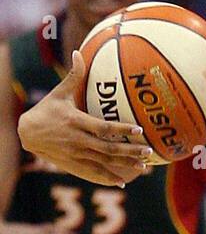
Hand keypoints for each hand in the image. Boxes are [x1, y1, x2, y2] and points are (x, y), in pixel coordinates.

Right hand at [16, 50, 153, 186]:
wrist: (27, 133)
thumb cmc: (46, 110)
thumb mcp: (59, 93)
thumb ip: (74, 76)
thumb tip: (78, 52)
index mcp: (76, 121)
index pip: (103, 128)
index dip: (121, 130)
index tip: (139, 130)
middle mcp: (77, 140)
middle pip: (108, 148)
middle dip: (130, 151)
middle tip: (149, 151)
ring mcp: (76, 154)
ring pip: (104, 162)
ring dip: (124, 165)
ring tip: (143, 166)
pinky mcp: (73, 164)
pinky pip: (93, 172)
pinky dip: (108, 177)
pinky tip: (122, 181)